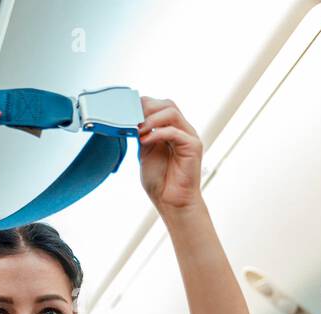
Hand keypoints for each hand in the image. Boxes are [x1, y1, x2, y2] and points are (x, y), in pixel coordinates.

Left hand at [136, 96, 202, 213]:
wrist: (171, 202)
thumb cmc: (160, 181)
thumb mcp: (145, 152)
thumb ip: (143, 135)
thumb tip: (131, 119)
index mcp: (172, 130)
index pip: (161, 106)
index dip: (145, 105)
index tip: (127, 111)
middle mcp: (182, 130)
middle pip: (168, 104)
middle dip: (147, 108)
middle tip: (131, 118)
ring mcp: (189, 137)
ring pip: (172, 113)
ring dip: (151, 119)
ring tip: (138, 130)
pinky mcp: (193, 146)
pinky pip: (175, 132)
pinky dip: (157, 134)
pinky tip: (144, 141)